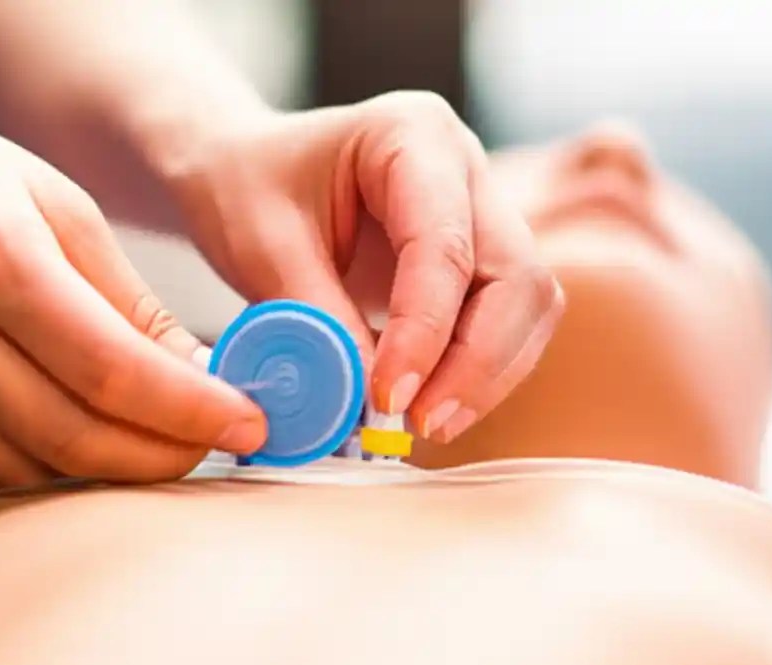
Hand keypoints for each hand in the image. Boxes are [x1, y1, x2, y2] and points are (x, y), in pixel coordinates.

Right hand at [0, 103, 265, 485]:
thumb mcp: (62, 206)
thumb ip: (131, 301)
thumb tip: (200, 376)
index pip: (111, 370)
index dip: (190, 411)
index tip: (248, 422)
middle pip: (75, 437)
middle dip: (164, 454)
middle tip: (216, 442)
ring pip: (33, 472)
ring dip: (115, 477)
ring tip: (165, 447)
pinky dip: (55, 479)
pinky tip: (96, 453)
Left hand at [173, 92, 564, 442]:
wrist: (242, 169)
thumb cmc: (245, 187)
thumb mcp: (263, 248)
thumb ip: (320, 321)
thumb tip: (368, 403)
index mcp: (412, 134)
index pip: (445, 247)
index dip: (425, 332)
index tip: (387, 398)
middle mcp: (465, 166)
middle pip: (516, 275)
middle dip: (476, 361)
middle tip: (418, 423)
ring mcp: (482, 208)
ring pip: (528, 304)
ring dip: (487, 374)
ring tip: (424, 424)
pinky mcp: (480, 255)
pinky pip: (510, 320)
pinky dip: (481, 371)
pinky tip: (433, 405)